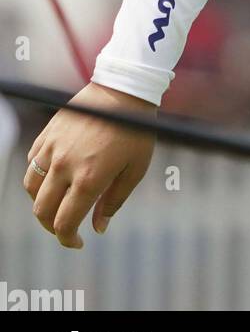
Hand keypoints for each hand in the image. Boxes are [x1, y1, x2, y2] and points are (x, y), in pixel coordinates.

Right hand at [22, 81, 157, 247]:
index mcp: (88, 178)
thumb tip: (99, 228)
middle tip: (66, 227)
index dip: (67, 240)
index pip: (64, 223)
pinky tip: (54, 176)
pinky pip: (32, 163)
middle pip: (42, 210)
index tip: (77, 242)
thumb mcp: (135, 169)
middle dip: (52, 226)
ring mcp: (53, 148)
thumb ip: (114, 201)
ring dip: (41, 202)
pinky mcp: (48, 133)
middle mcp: (65, 165)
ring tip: (58, 203)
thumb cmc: (136, 130)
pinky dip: (38, 176)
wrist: (124, 89)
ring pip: (31, 188)